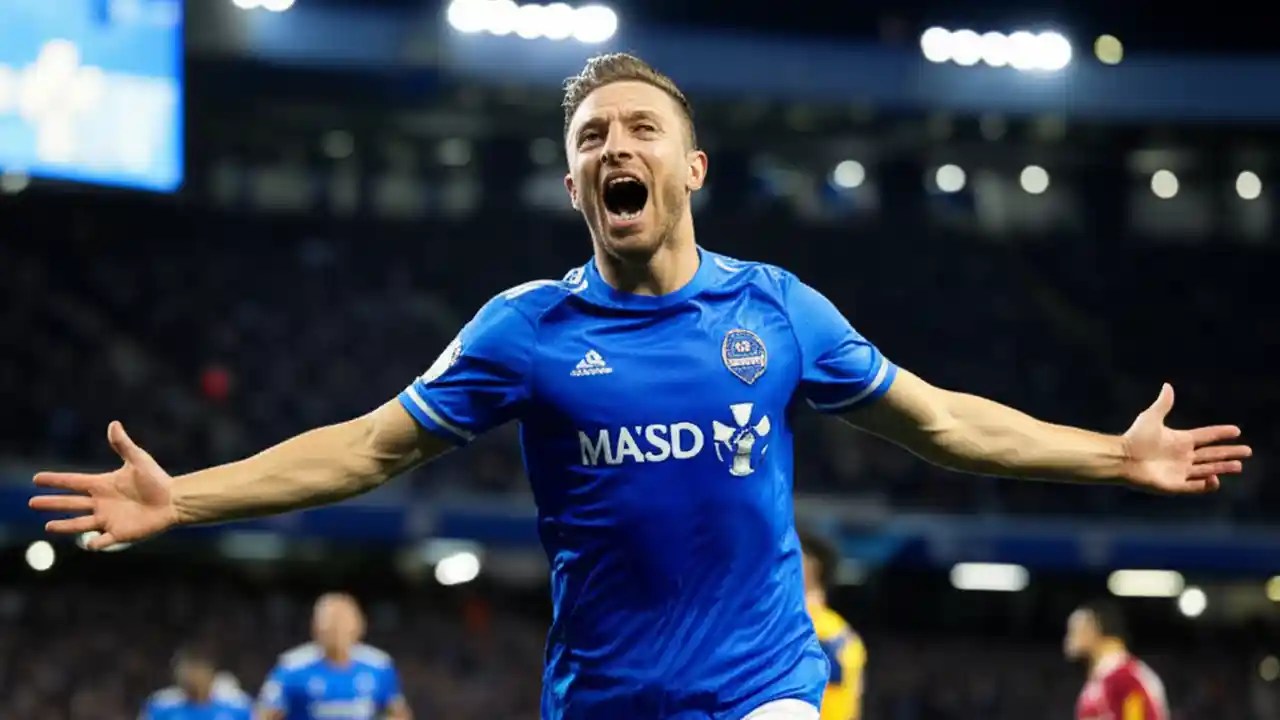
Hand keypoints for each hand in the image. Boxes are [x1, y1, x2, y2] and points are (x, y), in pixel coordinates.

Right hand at [29, 421, 178, 548]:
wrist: (174, 500)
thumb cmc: (156, 479)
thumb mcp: (138, 460)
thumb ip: (123, 445)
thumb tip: (113, 424)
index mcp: (102, 485)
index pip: (73, 482)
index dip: (55, 480)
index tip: (36, 478)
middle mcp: (101, 503)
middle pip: (70, 503)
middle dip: (52, 503)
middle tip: (32, 502)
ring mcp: (108, 519)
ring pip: (80, 524)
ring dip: (65, 526)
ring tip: (48, 526)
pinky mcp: (119, 533)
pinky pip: (103, 541)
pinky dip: (94, 543)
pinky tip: (88, 543)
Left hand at [1121, 384, 1251, 493]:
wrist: (1121, 458)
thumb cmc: (1134, 438)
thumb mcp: (1151, 418)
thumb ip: (1163, 404)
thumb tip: (1167, 385)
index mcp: (1180, 440)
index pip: (1206, 436)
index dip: (1220, 433)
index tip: (1236, 430)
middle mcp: (1183, 456)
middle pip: (1211, 455)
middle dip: (1229, 453)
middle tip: (1247, 451)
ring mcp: (1179, 471)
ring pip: (1207, 470)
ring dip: (1222, 468)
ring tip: (1238, 466)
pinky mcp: (1174, 485)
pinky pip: (1194, 487)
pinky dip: (1206, 485)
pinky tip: (1216, 479)